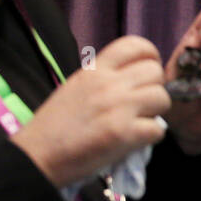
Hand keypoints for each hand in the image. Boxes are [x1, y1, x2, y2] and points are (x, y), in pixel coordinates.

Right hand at [12, 36, 171, 188]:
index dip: (149, 58)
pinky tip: (133, 141)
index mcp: (94, 70)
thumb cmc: (53, 126)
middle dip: (154, 89)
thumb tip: (133, 83)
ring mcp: (118, 107)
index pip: (136, 46)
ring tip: (137, 123)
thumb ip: (103, 80)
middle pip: (156, 72)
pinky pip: (158, 129)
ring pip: (162, 98)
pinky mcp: (124, 134)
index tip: (144, 73)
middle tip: (141, 105)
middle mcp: (108, 83)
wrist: (37, 155)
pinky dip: (150, 137)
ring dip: (154, 113)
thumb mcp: (75, 88)